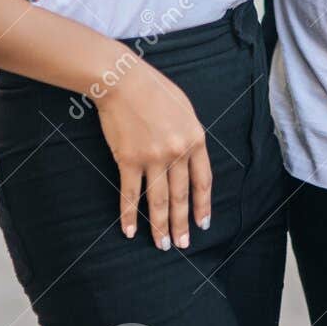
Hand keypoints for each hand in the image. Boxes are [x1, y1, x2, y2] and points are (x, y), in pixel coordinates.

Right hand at [93, 53, 211, 250]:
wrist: (123, 80)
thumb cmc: (154, 89)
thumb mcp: (184, 108)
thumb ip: (190, 135)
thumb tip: (191, 158)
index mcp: (195, 139)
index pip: (203, 181)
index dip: (202, 205)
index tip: (202, 224)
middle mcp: (176, 152)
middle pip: (181, 196)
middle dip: (182, 224)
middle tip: (182, 244)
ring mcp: (152, 158)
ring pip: (158, 201)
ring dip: (160, 227)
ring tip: (163, 245)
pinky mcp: (128, 160)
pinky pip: (130, 194)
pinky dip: (129, 215)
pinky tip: (129, 231)